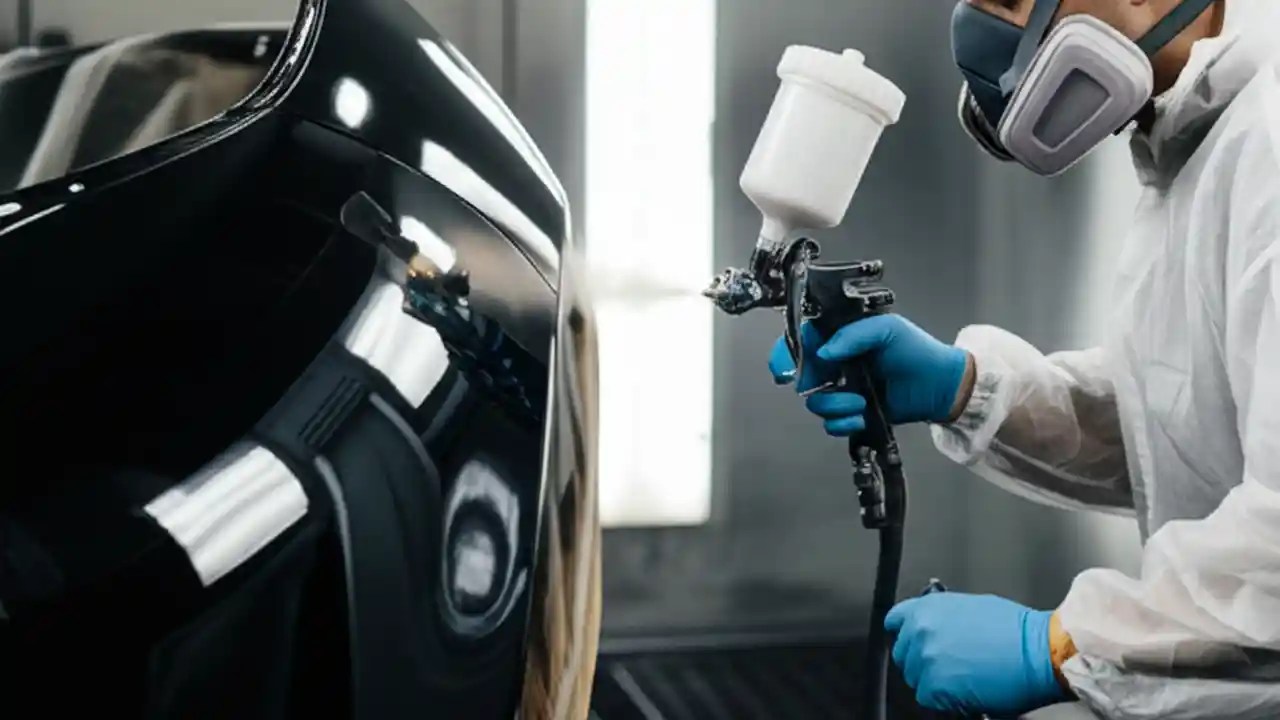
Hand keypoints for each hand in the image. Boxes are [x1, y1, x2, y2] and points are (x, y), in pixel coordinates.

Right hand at [767, 315, 971, 435]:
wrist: (940, 385)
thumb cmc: (916, 350)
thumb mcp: (887, 329)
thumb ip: (854, 335)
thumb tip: (823, 352)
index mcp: (838, 338)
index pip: (800, 341)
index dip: (785, 354)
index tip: (785, 370)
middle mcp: (834, 363)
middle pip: (800, 376)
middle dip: (808, 384)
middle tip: (822, 385)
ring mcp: (841, 389)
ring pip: (815, 403)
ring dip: (833, 406)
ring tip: (860, 403)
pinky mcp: (851, 413)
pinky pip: (830, 424)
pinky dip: (841, 424)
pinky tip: (861, 418)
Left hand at [885, 593, 1064, 715]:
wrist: (1038, 651)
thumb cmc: (1016, 631)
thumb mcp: (972, 608)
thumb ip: (944, 617)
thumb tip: (937, 627)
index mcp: (929, 607)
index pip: (895, 621)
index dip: (905, 634)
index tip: (911, 642)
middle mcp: (921, 629)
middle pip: (903, 654)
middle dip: (922, 661)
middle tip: (949, 666)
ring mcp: (926, 657)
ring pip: (915, 678)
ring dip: (934, 681)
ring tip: (963, 677)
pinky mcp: (935, 684)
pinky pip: (928, 697)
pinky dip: (944, 698)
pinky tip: (966, 690)